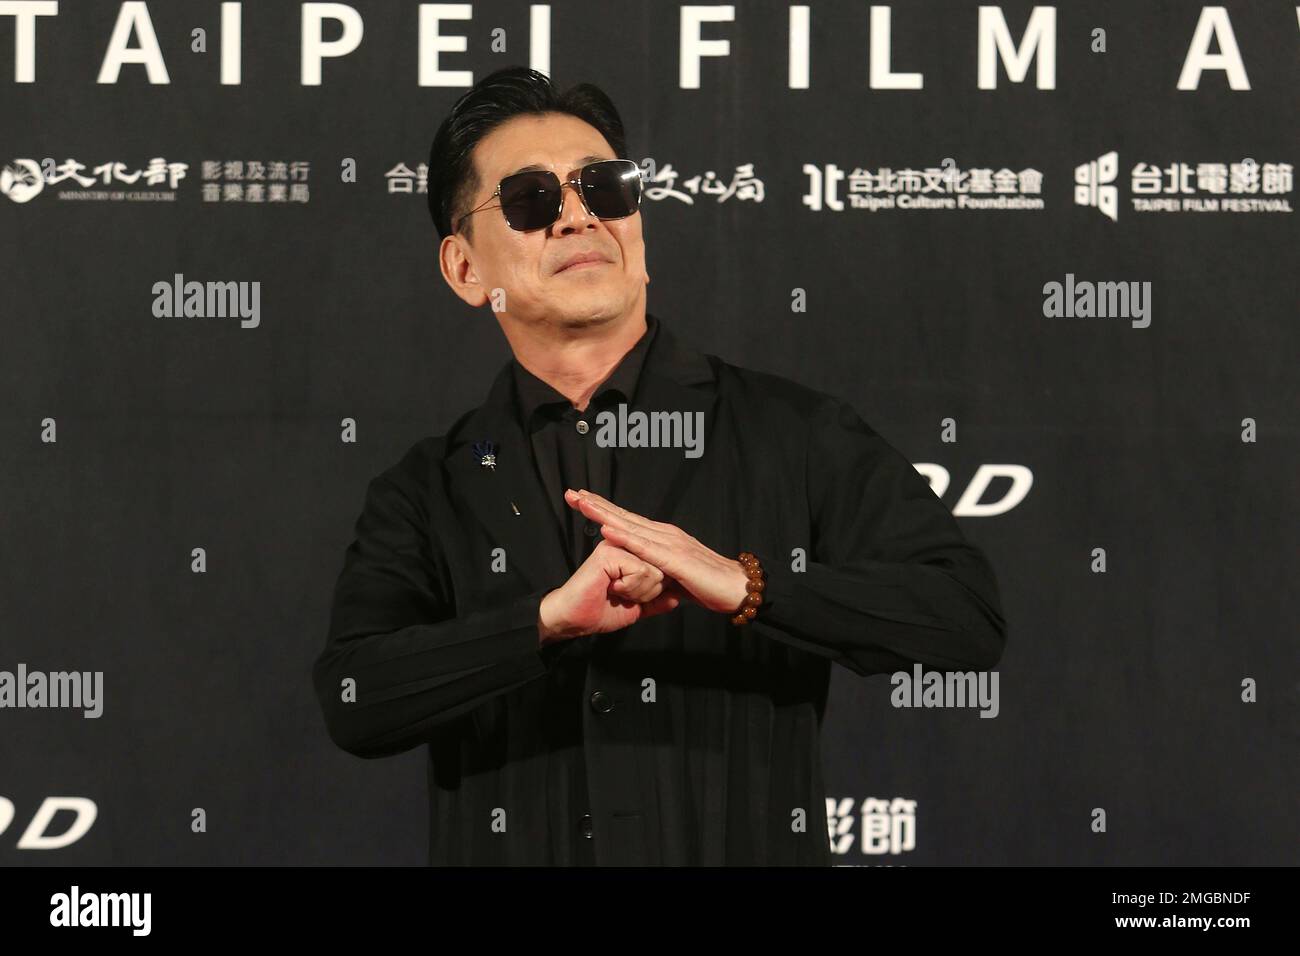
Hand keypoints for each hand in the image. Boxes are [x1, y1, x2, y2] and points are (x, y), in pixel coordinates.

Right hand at [538, 539, 681, 645]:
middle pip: (662, 567)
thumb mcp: (637, 607)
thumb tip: (677, 598)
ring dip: (639, 590)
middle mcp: (624, 543)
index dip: (653, 588)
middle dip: (648, 590)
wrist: (574, 619)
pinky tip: (612, 587)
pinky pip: (641, 570)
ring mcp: (616, 544)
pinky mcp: (610, 552)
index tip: (628, 594)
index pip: (663, 565)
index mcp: (631, 551)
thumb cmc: (600, 610)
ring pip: (654, 569)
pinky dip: (630, 587)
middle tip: (623, 594)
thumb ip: (657, 601)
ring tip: (617, 590)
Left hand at [563, 489, 750, 614]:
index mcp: (664, 537)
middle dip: (597, 504)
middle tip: (571, 493)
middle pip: (624, 516)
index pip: (628, 520)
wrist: (738, 589)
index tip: (581, 500)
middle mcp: (665, 534)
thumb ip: (658, 571)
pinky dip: (625, 538)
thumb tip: (642, 575)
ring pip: (630, 527)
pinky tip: (607, 530)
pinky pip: (645, 548)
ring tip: (583, 504)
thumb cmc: (709, 584)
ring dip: (605, 514)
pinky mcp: (676, 559)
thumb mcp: (676, 576)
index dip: (604, 509)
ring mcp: (670, 544)